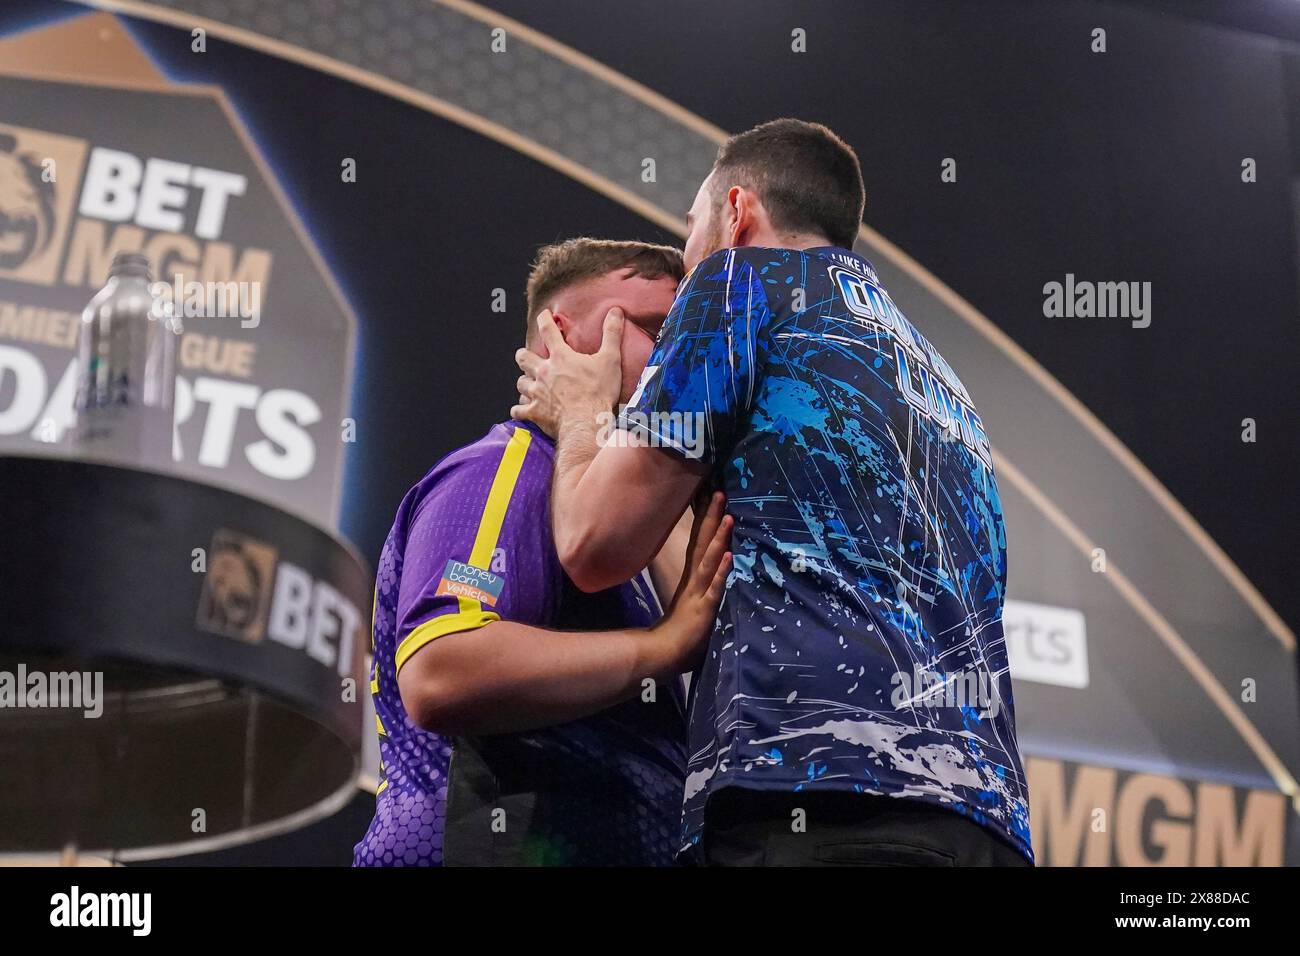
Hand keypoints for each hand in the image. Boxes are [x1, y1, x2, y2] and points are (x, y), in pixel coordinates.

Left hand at [511, 307, 623, 438]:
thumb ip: (611, 334)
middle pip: (523, 357)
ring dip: (524, 382)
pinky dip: (519, 409)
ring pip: (520, 383)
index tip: (544, 315)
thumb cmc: (598, 392)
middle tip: (528, 355)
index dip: (544, 319)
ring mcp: (536, 393)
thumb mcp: (610, 360)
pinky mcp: (534, 412)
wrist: (586, 422)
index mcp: (561, 357)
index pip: (548, 330)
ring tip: (530, 384)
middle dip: (524, 355)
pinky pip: (518, 409)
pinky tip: (523, 410)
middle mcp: (544, 372)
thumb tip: (615, 312)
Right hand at [655, 491, 732, 673]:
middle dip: (711, 517)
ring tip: (727, 516)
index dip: (705, 520)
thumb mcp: (690, 604)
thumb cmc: (677, 634)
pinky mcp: (703, 609)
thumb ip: (697, 588)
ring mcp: (698, 593)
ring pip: (709, 560)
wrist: (661, 656)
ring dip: (719, 538)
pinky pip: (714, 587)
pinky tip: (729, 557)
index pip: (698, 542)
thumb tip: (706, 572)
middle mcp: (693, 580)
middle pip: (703, 543)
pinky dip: (721, 571)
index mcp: (691, 578)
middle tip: (719, 492)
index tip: (710, 497)